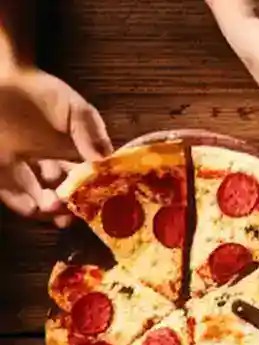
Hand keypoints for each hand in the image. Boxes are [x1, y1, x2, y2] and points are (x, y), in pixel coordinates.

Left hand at [0, 70, 110, 223]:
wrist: (6, 76)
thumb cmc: (43, 91)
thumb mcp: (77, 110)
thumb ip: (91, 135)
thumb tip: (105, 163)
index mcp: (70, 155)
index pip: (84, 183)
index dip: (91, 196)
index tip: (98, 203)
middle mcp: (48, 166)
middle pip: (62, 196)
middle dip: (68, 208)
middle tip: (71, 211)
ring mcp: (22, 168)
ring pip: (37, 199)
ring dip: (48, 209)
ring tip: (54, 207)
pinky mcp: (0, 167)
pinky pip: (10, 192)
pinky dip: (22, 204)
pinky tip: (33, 208)